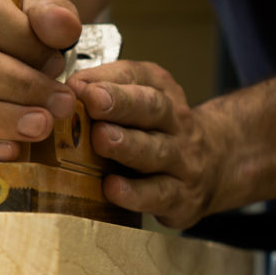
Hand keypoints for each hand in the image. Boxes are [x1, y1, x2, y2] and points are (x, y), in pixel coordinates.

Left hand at [68, 60, 222, 228]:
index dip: (108, 78)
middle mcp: (175, 122)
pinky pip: (159, 194)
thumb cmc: (157, 134)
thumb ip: (101, 98)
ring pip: (156, 150)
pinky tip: (112, 188)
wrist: (216, 167)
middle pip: (152, 107)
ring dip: (127, 144)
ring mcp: (181, 160)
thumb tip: (60, 94)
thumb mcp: (137, 107)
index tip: (78, 84)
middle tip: (93, 100)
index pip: (138, 77)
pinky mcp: (182, 197)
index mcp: (160, 92)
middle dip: (122, 103)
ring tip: (102, 139)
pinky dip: (135, 192)